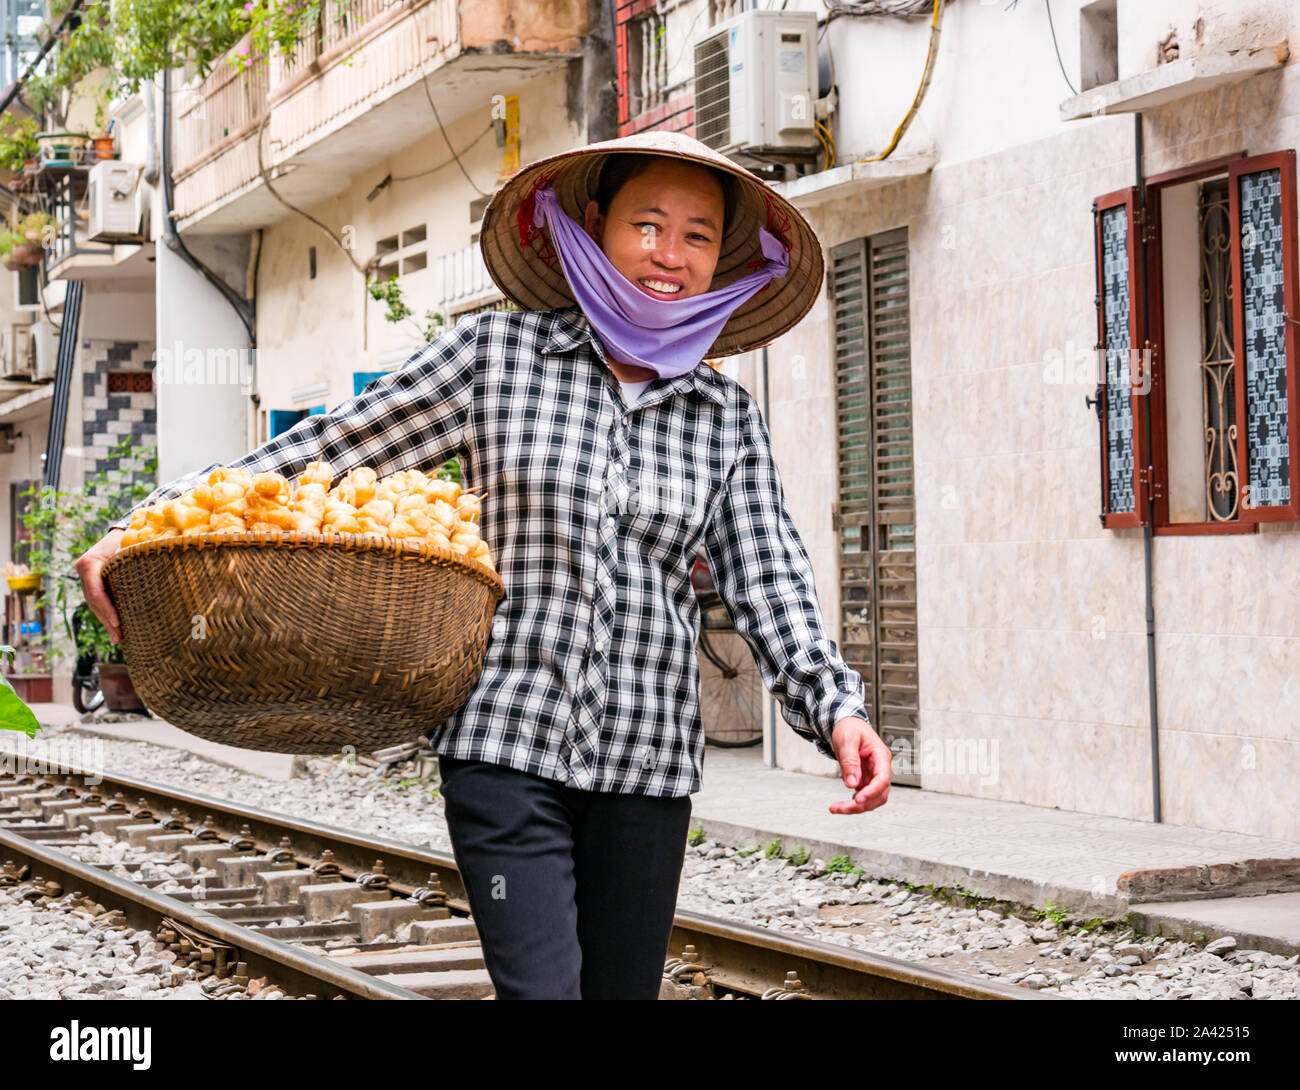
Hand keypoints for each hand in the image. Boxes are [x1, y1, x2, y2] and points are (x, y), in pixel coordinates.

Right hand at [75, 527, 125, 643]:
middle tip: (119, 637)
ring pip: (93, 602)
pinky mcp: (92, 580)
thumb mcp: (133, 546)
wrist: (124, 529)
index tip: (117, 622)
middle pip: (93, 600)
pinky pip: (97, 599)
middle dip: (106, 620)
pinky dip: (106, 612)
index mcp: (91, 561)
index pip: (96, 590)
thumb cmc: (133, 536)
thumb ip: (135, 562)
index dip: (106, 608)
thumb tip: (154, 578)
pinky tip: (115, 626)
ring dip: (105, 620)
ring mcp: (86, 575)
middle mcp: (84, 569)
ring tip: (118, 638)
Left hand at [829, 716, 890, 814]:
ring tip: (838, 808)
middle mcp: (880, 768)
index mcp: (880, 756)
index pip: (883, 778)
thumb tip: (851, 783)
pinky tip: (842, 804)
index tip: (858, 799)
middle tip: (842, 808)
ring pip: (872, 799)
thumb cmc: (850, 728)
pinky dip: (853, 803)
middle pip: (879, 794)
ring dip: (857, 807)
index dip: (872, 791)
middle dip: (862, 804)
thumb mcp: (847, 740)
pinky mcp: (865, 780)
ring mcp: (873, 775)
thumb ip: (850, 761)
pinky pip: (863, 796)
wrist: (846, 724)